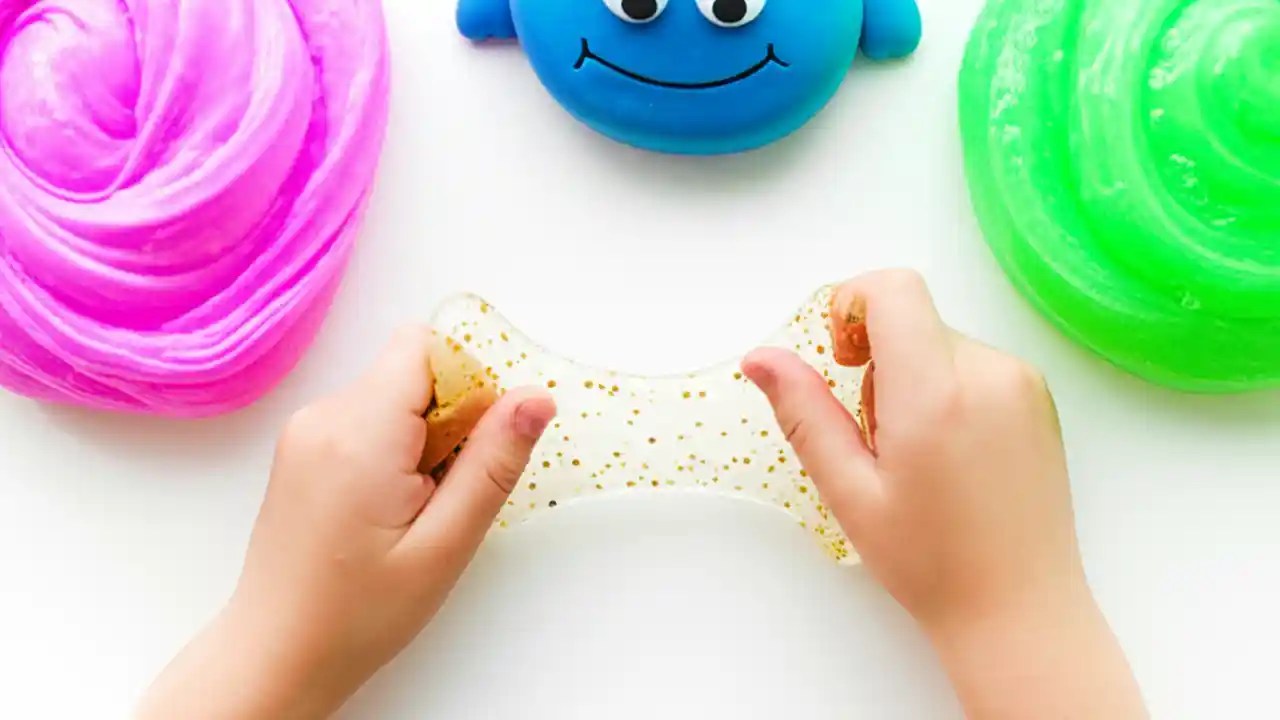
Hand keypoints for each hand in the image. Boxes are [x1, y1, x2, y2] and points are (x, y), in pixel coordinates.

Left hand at [137, 327, 555, 719]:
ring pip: (393, 395)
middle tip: (446, 493)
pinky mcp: (303, 447)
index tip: (475, 448)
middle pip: (412, 370)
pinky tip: (390, 509)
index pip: (426, 348)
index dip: (468, 385)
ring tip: (415, 510)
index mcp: (359, 433)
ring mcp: (306, 429)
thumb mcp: (445, 543)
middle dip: (449, 417)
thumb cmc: (358, 613)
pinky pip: (368, 418)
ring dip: (423, 437)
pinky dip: (394, 448)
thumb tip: (537, 397)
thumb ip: (493, 462)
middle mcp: (324, 415)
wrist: (275, 654)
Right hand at [743, 270, 1145, 718]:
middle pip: (911, 320)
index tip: (843, 360)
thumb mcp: (849, 491)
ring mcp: (1023, 383)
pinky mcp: (1040, 398)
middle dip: (879, 363)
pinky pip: (975, 364)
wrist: (1020, 610)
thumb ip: (804, 414)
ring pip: (941, 343)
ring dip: (913, 379)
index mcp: (935, 393)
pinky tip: (950, 457)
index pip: (892, 289)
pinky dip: (948, 391)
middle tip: (878, 441)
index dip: (851, 305)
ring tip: (917, 457)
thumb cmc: (930, 561)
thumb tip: (761, 358)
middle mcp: (989, 372)